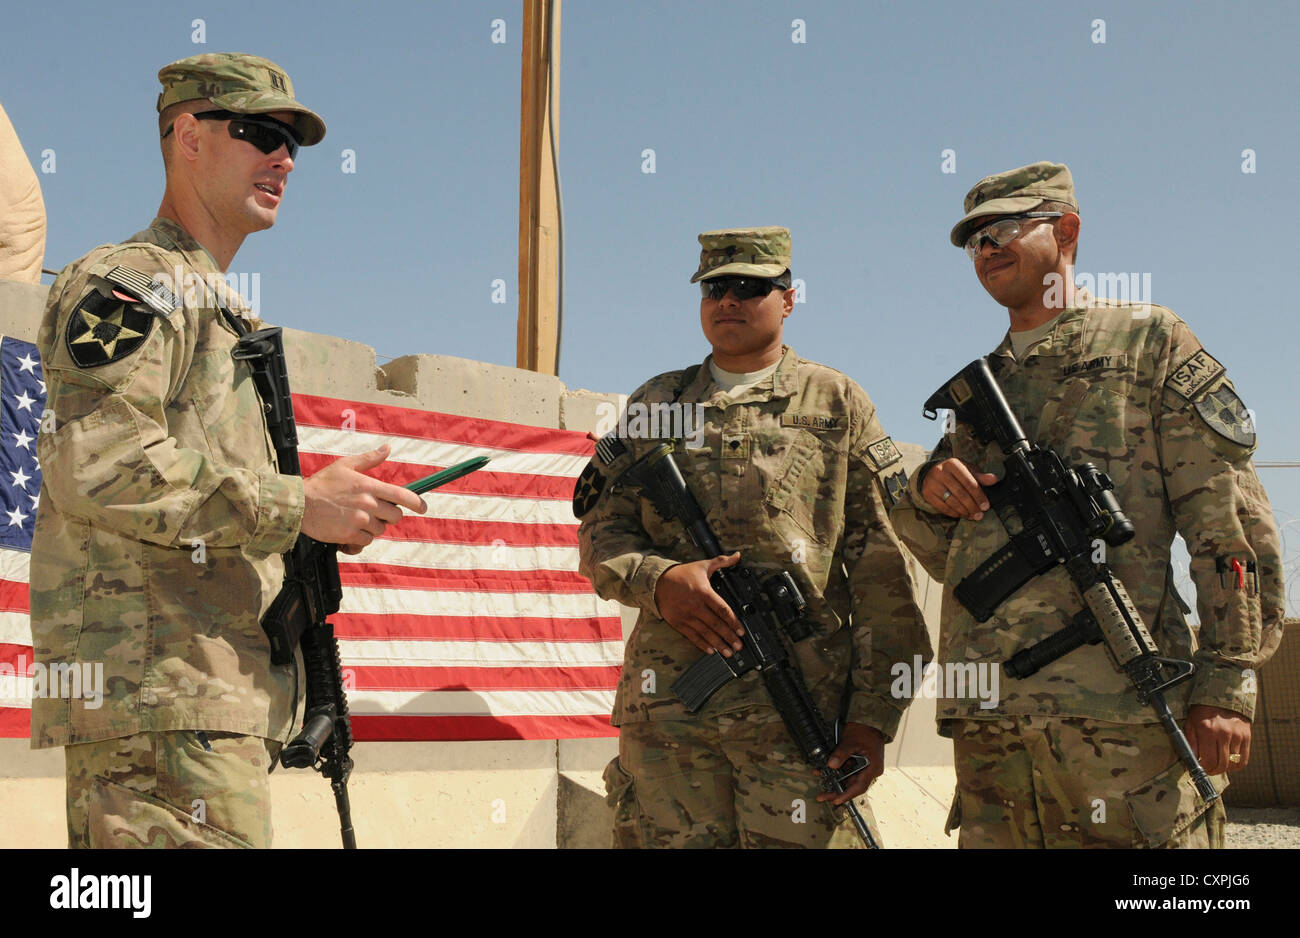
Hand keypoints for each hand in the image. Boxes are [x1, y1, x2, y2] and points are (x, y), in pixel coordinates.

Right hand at [301, 444, 427, 549]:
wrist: (299, 504)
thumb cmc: (322, 484)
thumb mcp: (345, 465)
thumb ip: (369, 459)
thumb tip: (388, 448)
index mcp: (369, 486)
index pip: (402, 495)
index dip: (417, 503)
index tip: (423, 507)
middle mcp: (367, 504)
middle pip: (395, 516)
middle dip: (389, 516)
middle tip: (375, 512)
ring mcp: (359, 521)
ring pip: (380, 530)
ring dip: (373, 527)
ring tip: (356, 520)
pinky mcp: (349, 535)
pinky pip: (366, 541)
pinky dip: (360, 539)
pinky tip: (349, 532)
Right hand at [653, 552, 744, 655]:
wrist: (657, 581)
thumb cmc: (681, 574)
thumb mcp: (702, 566)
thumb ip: (722, 561)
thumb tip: (737, 556)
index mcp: (703, 592)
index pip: (722, 610)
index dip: (733, 622)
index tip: (741, 631)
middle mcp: (695, 605)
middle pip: (715, 624)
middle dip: (728, 636)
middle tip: (738, 646)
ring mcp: (686, 615)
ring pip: (705, 633)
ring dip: (718, 643)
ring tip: (728, 652)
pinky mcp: (677, 622)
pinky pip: (692, 636)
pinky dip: (702, 644)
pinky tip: (711, 650)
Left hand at [817, 722, 884, 804]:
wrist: (870, 720)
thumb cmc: (865, 730)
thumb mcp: (851, 741)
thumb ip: (841, 754)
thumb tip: (831, 765)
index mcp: (873, 768)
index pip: (859, 786)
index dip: (847, 794)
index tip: (836, 800)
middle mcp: (869, 770)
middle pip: (852, 785)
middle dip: (837, 791)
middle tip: (823, 796)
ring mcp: (864, 767)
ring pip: (848, 778)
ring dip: (834, 779)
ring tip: (820, 779)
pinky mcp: (858, 762)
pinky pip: (846, 770)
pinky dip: (836, 770)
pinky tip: (824, 769)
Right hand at [922, 458, 997, 519]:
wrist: (930, 473)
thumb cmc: (953, 472)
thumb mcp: (966, 470)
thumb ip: (980, 476)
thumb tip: (994, 479)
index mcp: (953, 464)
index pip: (969, 482)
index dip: (979, 496)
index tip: (986, 506)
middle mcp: (940, 472)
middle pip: (960, 493)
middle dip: (972, 506)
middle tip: (980, 515)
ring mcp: (932, 483)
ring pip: (951, 501)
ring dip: (963, 511)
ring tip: (972, 516)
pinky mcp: (927, 493)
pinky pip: (942, 506)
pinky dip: (952, 512)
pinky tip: (960, 514)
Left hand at [1185, 704, 1250, 774]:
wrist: (1223, 695)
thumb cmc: (1203, 710)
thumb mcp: (1191, 722)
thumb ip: (1191, 742)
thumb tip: (1192, 761)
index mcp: (1207, 730)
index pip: (1209, 760)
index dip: (1204, 769)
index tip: (1200, 769)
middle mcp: (1224, 734)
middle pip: (1222, 765)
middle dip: (1213, 771)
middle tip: (1208, 770)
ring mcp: (1237, 735)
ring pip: (1233, 764)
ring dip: (1224, 768)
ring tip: (1217, 765)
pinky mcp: (1247, 736)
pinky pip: (1244, 759)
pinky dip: (1236, 765)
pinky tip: (1228, 762)